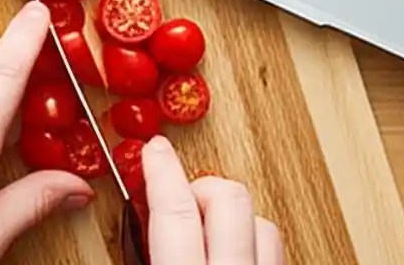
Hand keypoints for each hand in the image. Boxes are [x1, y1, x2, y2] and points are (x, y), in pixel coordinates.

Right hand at [144, 137, 284, 264]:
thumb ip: (139, 259)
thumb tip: (128, 229)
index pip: (176, 213)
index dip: (162, 172)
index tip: (155, 148)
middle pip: (231, 199)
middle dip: (204, 187)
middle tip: (180, 199)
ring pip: (263, 222)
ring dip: (232, 214)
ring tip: (205, 229)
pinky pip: (275, 250)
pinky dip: (253, 238)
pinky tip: (230, 249)